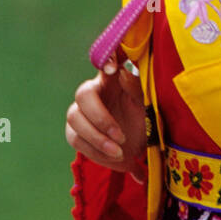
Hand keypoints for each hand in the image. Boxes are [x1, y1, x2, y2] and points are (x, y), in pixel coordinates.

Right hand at [65, 45, 148, 184]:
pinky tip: (113, 159)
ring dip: (96, 139)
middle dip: (101, 119)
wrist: (140, 147)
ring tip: (119, 153)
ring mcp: (81, 112)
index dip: (104, 60)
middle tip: (121, 137)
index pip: (104, 62)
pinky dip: (94, 152)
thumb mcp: (146, 106)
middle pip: (83, 95)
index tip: (112, 68)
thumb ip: (136, 88)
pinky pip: (75, 139)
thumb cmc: (144, 120)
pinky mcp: (75, 132)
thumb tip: (123, 72)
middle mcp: (93, 92)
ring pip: (74, 119)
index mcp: (112, 80)